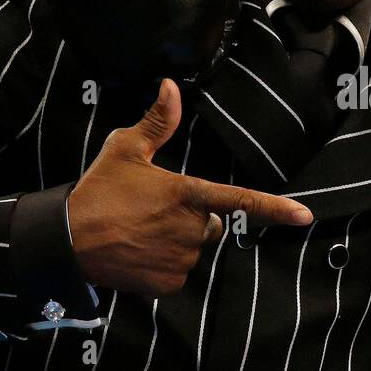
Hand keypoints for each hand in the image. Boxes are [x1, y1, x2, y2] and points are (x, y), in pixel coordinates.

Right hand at [67, 78, 312, 296]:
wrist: (66, 241)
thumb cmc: (98, 191)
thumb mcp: (125, 149)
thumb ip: (158, 122)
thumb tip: (171, 86)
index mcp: (187, 194)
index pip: (240, 201)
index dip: (275, 209)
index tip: (304, 217)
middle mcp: (190, 229)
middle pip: (210, 225)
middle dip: (192, 219)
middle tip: (153, 211)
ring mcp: (180, 259)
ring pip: (193, 250)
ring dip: (176, 242)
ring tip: (139, 231)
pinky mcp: (167, 284)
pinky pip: (177, 273)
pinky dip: (162, 265)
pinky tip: (137, 253)